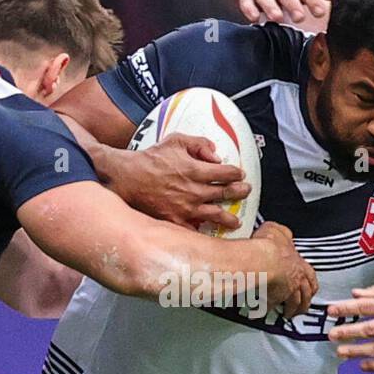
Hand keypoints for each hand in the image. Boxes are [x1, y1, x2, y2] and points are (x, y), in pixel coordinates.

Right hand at [113, 134, 251, 230]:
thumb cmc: (151, 159)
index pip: (227, 173)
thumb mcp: (176, 140)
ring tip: (235, 221)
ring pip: (215, 215)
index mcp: (196, 170)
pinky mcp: (176, 220)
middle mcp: (194, 191)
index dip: (236, 173)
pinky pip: (194, 229)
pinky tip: (208, 233)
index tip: (240, 174)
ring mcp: (186, 208)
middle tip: (245, 191)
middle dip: (239, 192)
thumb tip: (216, 155)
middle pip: (225, 193)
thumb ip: (199, 144)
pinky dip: (203, 231)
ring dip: (229, 218)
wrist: (128, 178)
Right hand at [255, 221, 317, 317]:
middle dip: (307, 298)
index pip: (309, 273)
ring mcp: (290, 289)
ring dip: (294, 308)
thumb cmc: (269, 245)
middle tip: (304, 304)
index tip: (308, 285)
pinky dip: (272, 309)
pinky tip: (267, 311)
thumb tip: (281, 232)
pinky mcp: (278, 298)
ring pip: (298, 302)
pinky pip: (277, 306)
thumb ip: (281, 232)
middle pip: (308, 291)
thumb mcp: (276, 230)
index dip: (309, 280)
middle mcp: (298, 277)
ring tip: (289, 313)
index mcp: (299, 262)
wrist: (264, 259)